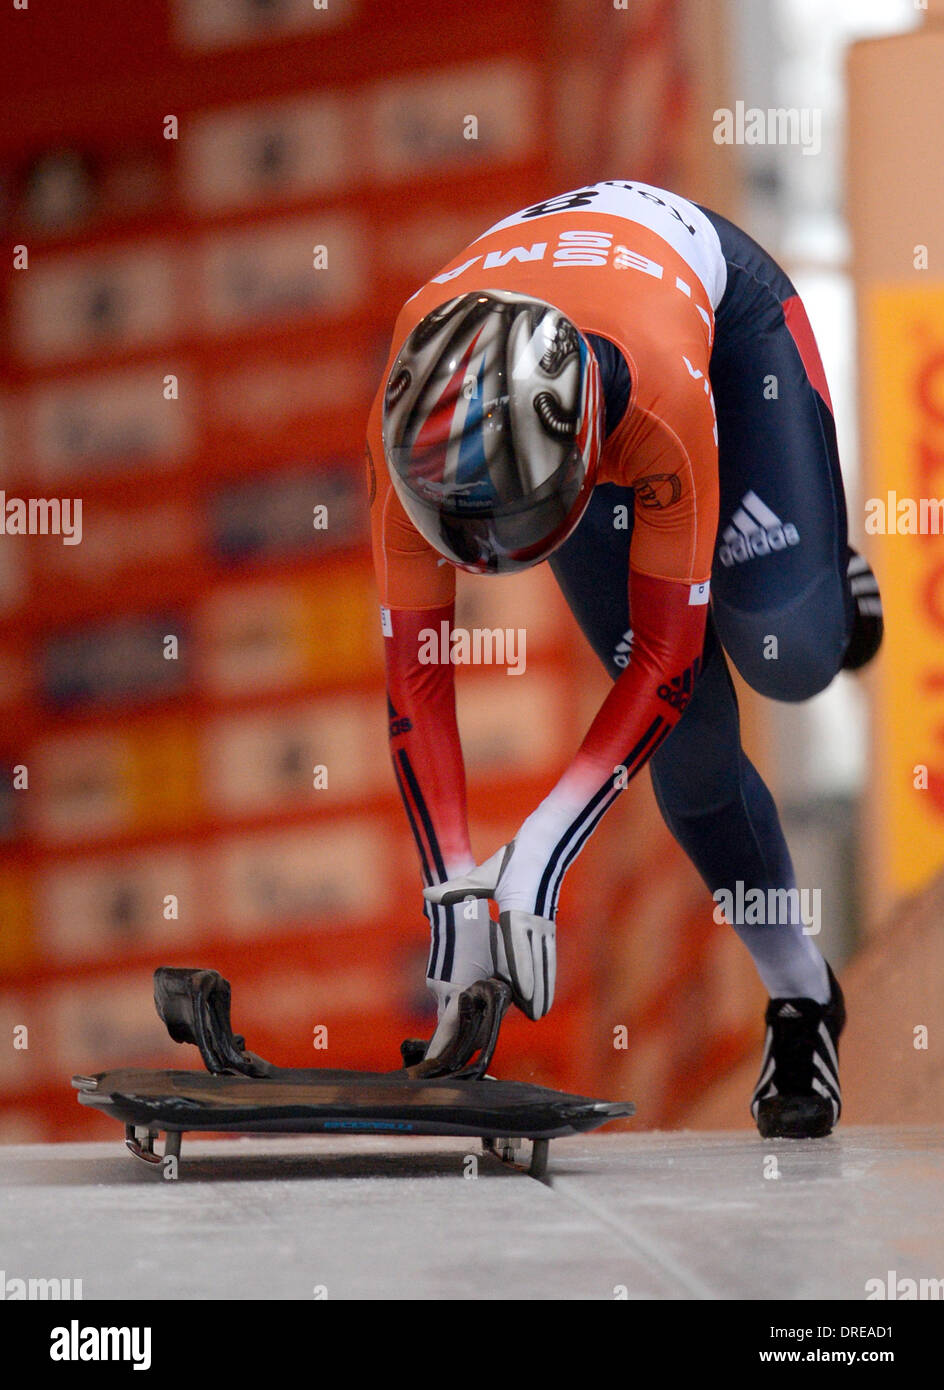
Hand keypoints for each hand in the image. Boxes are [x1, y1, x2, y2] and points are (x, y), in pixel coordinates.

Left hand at [423, 843, 556, 1020]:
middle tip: (533, 1017)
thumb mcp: (483, 875)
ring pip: (545, 961)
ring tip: (540, 1013)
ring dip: (544, 988)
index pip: (519, 945)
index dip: (522, 971)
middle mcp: (533, 920)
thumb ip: (457, 888)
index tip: (523, 993)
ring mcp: (544, 924)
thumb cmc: (509, 862)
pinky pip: (549, 955)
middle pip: (535, 961)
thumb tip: (427, 894)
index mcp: (517, 909)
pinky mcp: (548, 925)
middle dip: (534, 990)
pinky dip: (549, 975)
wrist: (542, 848)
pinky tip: (546, 991)